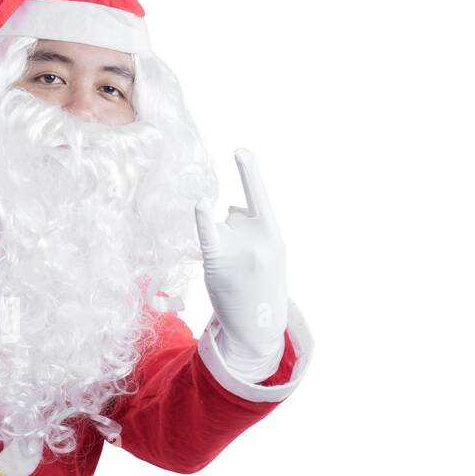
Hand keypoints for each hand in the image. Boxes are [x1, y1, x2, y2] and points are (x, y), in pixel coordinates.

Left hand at [194, 148, 288, 381]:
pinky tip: (201, 205)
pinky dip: (202, 218)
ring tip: (232, 272)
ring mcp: (238, 249)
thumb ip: (250, 227)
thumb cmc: (260, 286)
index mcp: (273, 234)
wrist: (257, 326)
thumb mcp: (269, 254)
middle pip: (233, 213)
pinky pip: (207, 232)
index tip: (239, 149)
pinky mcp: (218, 261)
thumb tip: (227, 209)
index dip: (249, 171)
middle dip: (234, 231)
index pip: (259, 196)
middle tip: (244, 265)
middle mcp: (257, 238)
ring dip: (220, 243)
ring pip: (219, 227)